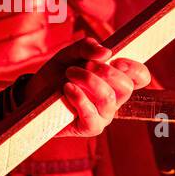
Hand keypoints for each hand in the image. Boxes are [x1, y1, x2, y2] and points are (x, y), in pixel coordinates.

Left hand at [29, 38, 150, 136]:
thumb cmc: (57, 73)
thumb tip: (106, 52)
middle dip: (104, 71)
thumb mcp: (70, 53)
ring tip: (69, 74)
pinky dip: (79, 98)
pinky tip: (67, 89)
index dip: (133, 67)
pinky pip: (92, 115)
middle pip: (125, 87)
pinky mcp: (90, 127)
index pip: (140, 77)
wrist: (34, 92)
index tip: (115, 60)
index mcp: (116, 81)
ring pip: (108, 98)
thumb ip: (87, 47)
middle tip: (83, 65)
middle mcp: (114, 99)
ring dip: (88, 81)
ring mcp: (104, 115)